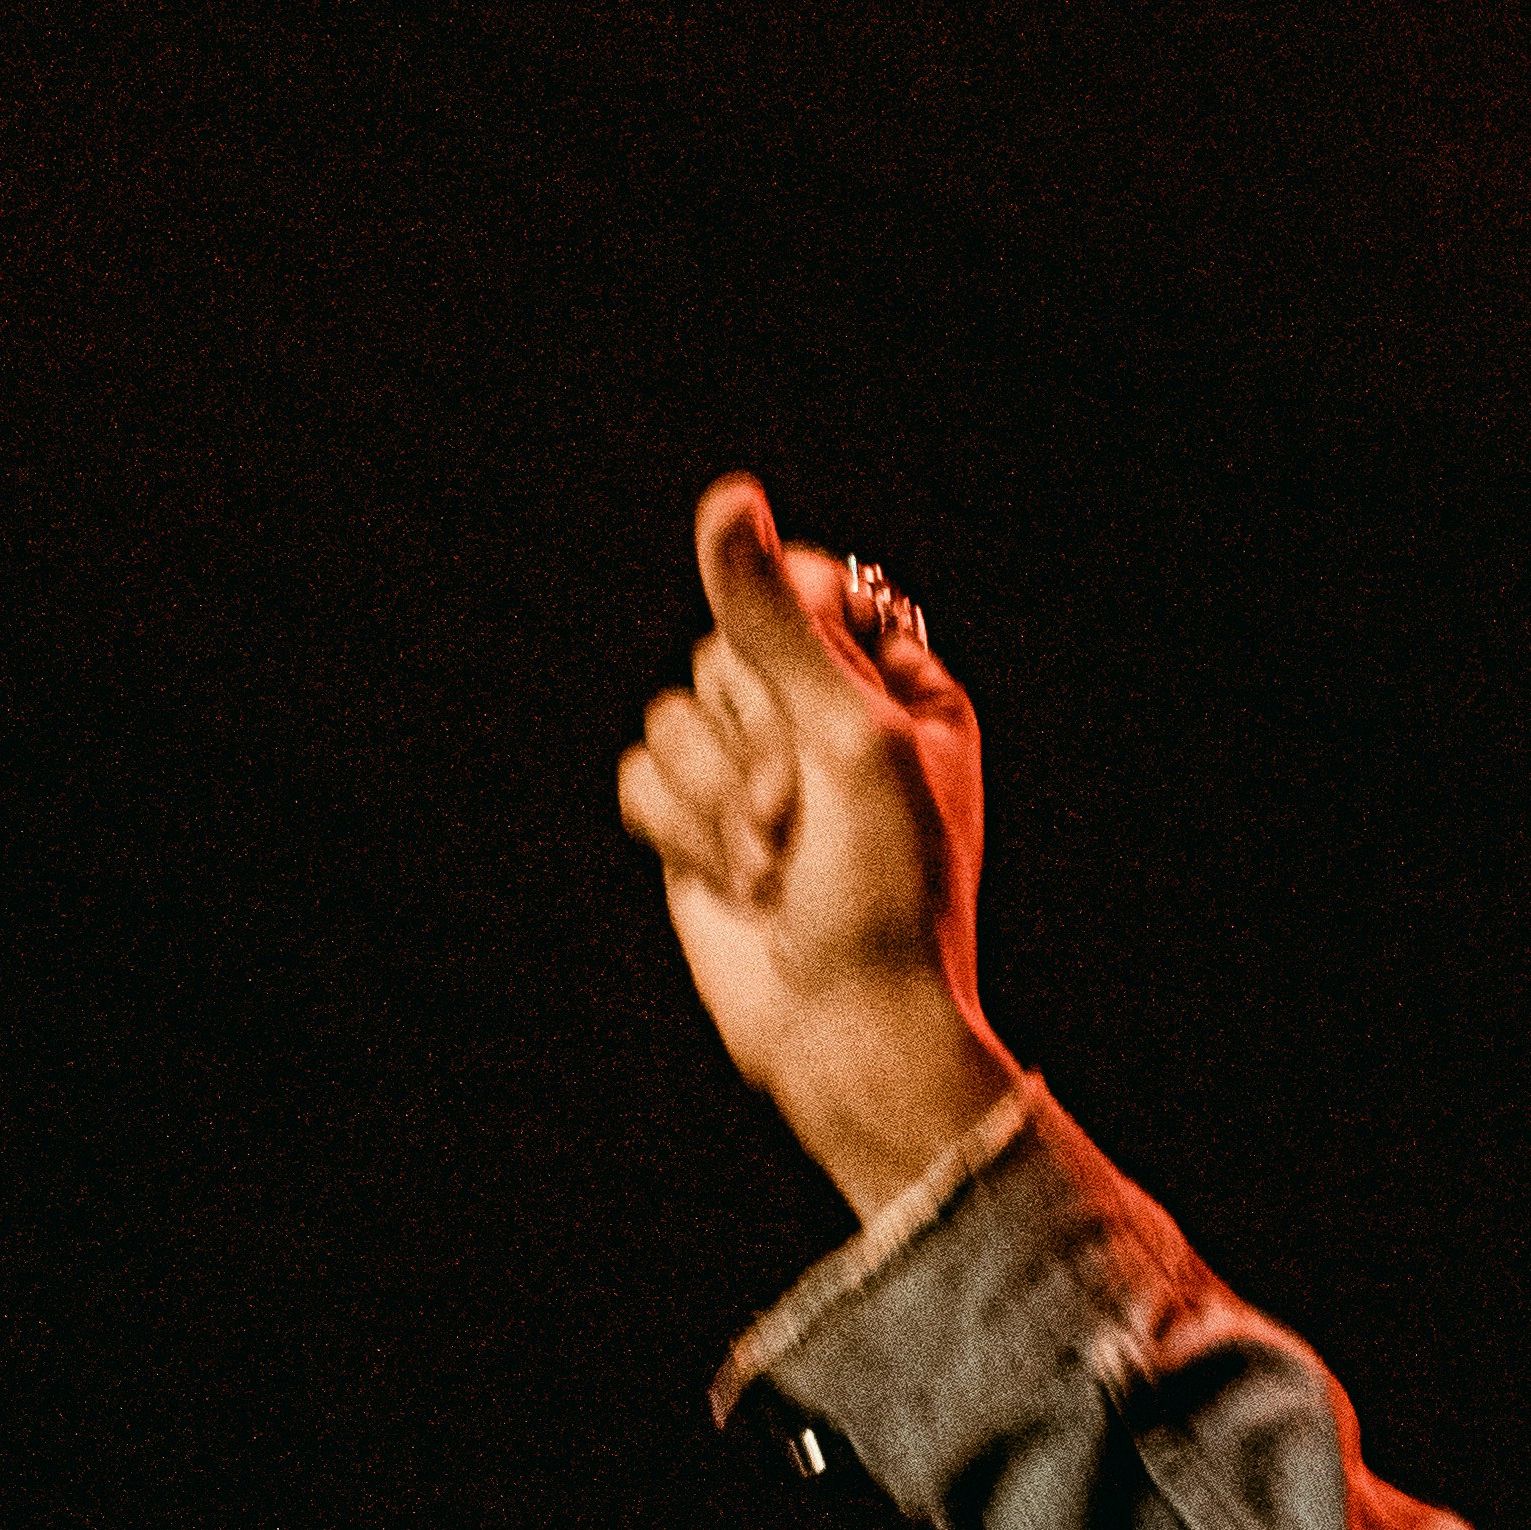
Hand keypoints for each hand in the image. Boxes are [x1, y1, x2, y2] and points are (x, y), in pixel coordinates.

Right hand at [612, 473, 1022, 1209]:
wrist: (845, 1031)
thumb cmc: (883, 894)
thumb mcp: (845, 734)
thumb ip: (775, 618)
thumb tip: (727, 498)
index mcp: (893, 687)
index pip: (806, 589)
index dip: (793, 644)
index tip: (820, 716)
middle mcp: (818, 719)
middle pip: (722, 653)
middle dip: (753, 743)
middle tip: (805, 821)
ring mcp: (751, 772)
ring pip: (671, 718)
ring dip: (718, 803)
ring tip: (777, 869)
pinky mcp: (693, 825)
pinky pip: (638, 776)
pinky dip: (680, 834)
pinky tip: (736, 888)